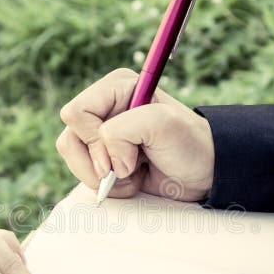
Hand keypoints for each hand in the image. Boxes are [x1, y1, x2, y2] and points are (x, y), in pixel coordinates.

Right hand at [56, 68, 214, 200]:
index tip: (125, 156)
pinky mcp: (103, 157)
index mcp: (116, 87)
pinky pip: (83, 174)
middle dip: (97, 163)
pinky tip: (131, 180)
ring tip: (133, 173)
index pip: (76, 113)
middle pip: (69, 139)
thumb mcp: (163, 125)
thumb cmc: (190, 144)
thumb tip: (106, 163)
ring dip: (102, 177)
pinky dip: (107, 186)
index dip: (94, 140)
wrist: (204, 171)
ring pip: (72, 158)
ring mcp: (101, 134)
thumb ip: (123, 131)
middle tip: (129, 168)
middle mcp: (104, 107)